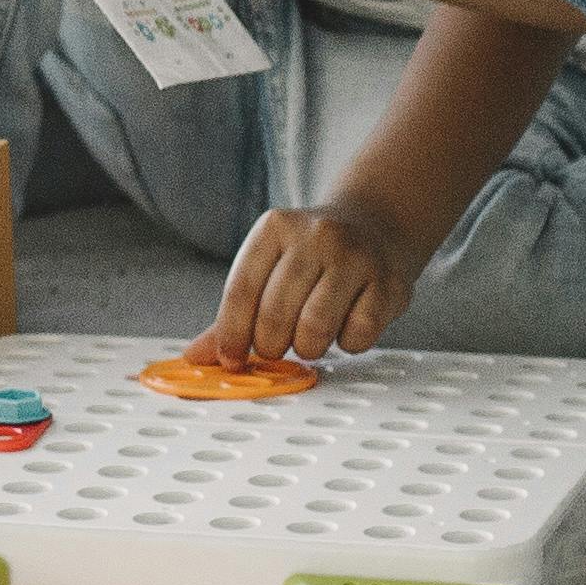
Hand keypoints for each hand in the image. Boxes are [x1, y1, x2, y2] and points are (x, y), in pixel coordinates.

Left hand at [196, 195, 428, 368]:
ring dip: (307, 348)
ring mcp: (355, 257)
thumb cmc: (313, 255)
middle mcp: (316, 235)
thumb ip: (233, 313)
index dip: (230, 334)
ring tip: (308, 339)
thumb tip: (196, 356)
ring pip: (315, 327)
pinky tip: (345, 326)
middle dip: (269, 345)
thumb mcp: (269, 267)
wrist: (376, 225)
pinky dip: (346, 344)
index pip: (240, 290)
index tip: (230, 359)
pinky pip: (357, 335)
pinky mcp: (389, 282)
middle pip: (275, 313)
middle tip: (275, 347)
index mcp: (275, 228)